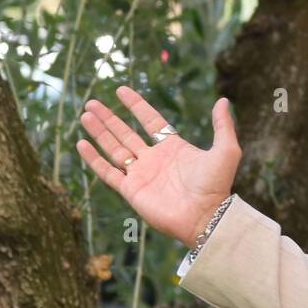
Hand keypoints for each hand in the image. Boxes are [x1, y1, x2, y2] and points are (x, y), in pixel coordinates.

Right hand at [76, 86, 241, 246]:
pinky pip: (107, 172)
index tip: (121, 90)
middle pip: (126, 133)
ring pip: (114, 149)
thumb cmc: (216, 186)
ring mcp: (141, 174)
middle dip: (109, 118)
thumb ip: (223, 125)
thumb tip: (223, 100)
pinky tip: (81, 144)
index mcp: (174, 148)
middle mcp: (154, 159)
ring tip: (85, 115)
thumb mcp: (226, 150)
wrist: (205, 217)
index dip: (136, 106)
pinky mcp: (130, 190)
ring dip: (99, 132)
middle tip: (92, 103)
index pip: (151, 121)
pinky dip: (93, 159)